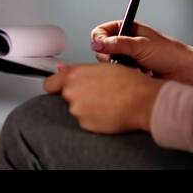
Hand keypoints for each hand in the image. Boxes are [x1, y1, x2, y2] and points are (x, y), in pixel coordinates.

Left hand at [42, 62, 164, 133]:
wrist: (142, 101)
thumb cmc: (128, 82)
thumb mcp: (102, 67)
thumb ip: (77, 70)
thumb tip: (60, 70)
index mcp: (74, 75)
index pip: (50, 84)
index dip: (56, 85)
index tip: (59, 87)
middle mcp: (72, 93)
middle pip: (67, 96)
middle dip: (78, 95)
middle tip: (98, 92)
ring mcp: (77, 111)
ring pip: (77, 109)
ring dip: (87, 107)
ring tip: (107, 101)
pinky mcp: (85, 125)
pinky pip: (86, 121)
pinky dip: (94, 118)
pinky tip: (108, 111)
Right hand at [89, 19, 192, 86]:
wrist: (186, 72)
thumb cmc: (170, 54)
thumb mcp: (140, 46)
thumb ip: (116, 44)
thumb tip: (96, 44)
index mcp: (128, 29)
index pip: (101, 31)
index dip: (100, 39)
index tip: (103, 46)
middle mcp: (126, 42)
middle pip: (102, 49)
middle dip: (111, 56)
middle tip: (122, 60)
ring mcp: (128, 58)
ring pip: (109, 64)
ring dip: (120, 68)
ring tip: (135, 69)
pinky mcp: (132, 73)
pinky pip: (118, 75)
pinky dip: (126, 76)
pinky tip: (139, 76)